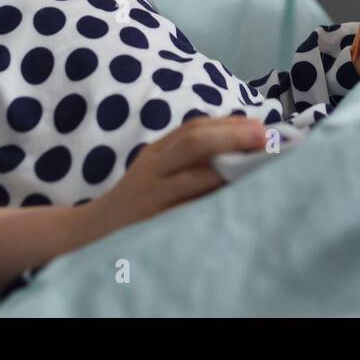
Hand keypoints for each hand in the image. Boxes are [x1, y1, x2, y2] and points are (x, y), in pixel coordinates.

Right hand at [83, 116, 265, 238]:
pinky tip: (239, 205)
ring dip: (231, 172)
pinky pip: (190, 214)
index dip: (229, 124)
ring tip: (262, 169)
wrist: (93, 234)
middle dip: (232, 137)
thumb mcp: (158, 170)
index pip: (193, 129)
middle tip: (265, 138)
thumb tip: (246, 145)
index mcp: (157, 154)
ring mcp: (154, 199)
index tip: (261, 126)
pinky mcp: (157, 227)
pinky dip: (215, 208)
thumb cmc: (140, 200)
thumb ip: (191, 157)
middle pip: (192, 143)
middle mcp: (154, 171)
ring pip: (194, 179)